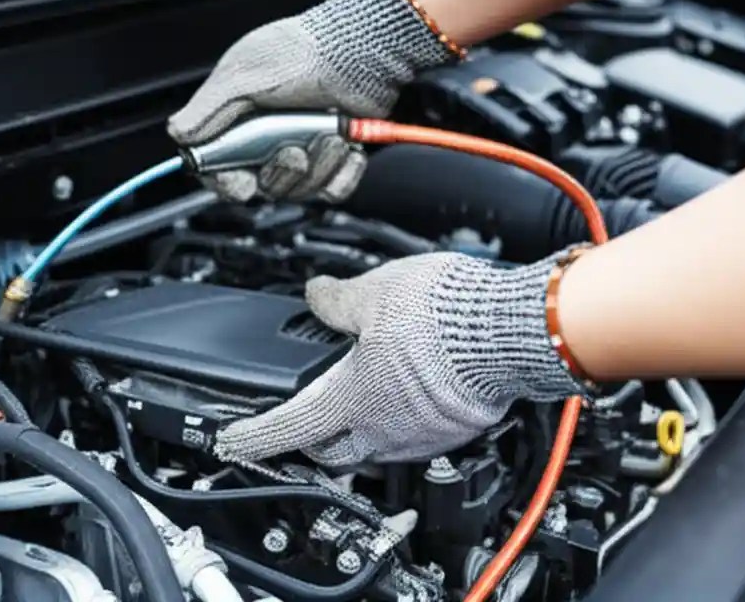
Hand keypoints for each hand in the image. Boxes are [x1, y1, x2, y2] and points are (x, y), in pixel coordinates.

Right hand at [168, 0, 456, 201]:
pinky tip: (347, 148)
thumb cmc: (300, 52)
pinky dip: (343, 174)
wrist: (358, 48)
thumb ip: (209, 109)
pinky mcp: (336, 157)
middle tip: (294, 152)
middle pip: (263, 186)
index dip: (225, 183)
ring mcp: (303, 149)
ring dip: (317, 168)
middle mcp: (268, 140)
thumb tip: (178, 133)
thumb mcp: (242, 76)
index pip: (218, 169)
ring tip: (330, 136)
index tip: (240, 185)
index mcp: (237, 122)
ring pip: (300, 190)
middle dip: (280, 174)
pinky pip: (334, 190)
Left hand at [213, 250, 584, 466]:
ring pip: (373, 448)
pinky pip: (413, 437)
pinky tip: (405, 395)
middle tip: (296, 424)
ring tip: (354, 405)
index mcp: (351, 399)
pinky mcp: (454, 430)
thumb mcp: (374, 292)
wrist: (513, 332)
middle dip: (307, 442)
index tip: (231, 443)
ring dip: (356, 432)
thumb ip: (338, 300)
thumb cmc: (446, 316)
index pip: (287, 428)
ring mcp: (421, 435)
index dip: (253, 436)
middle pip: (330, 452)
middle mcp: (383, 428)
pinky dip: (398, 422)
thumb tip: (317, 294)